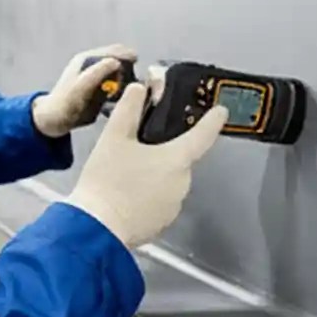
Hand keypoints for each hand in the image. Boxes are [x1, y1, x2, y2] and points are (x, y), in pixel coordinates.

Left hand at [32, 44, 136, 137]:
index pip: (115, 50)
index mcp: (88, 59)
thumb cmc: (64, 104)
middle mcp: (94, 64)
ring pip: (121, 73)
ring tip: (132, 90)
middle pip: (120, 60)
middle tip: (137, 82)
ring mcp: (97, 76)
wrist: (53, 121)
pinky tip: (124, 97)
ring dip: (129, 79)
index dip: (128, 56)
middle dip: (130, 68)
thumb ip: (96, 73)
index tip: (139, 67)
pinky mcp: (100, 89)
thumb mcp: (80, 87)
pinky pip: (117, 85)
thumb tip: (116, 61)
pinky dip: (123, 89)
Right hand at [61, 83, 227, 248]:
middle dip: (164, 153)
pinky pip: (161, 202)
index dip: (213, 121)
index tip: (221, 112)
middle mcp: (183, 183)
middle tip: (138, 151)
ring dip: (155, 176)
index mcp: (177, 159)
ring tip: (126, 176)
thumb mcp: (114, 138)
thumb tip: (138, 89)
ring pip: (169, 182)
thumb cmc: (106, 180)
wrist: (95, 227)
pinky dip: (149, 197)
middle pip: (180, 160)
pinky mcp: (163, 223)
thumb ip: (129, 110)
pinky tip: (128, 195)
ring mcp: (175, 206)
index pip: (203, 135)